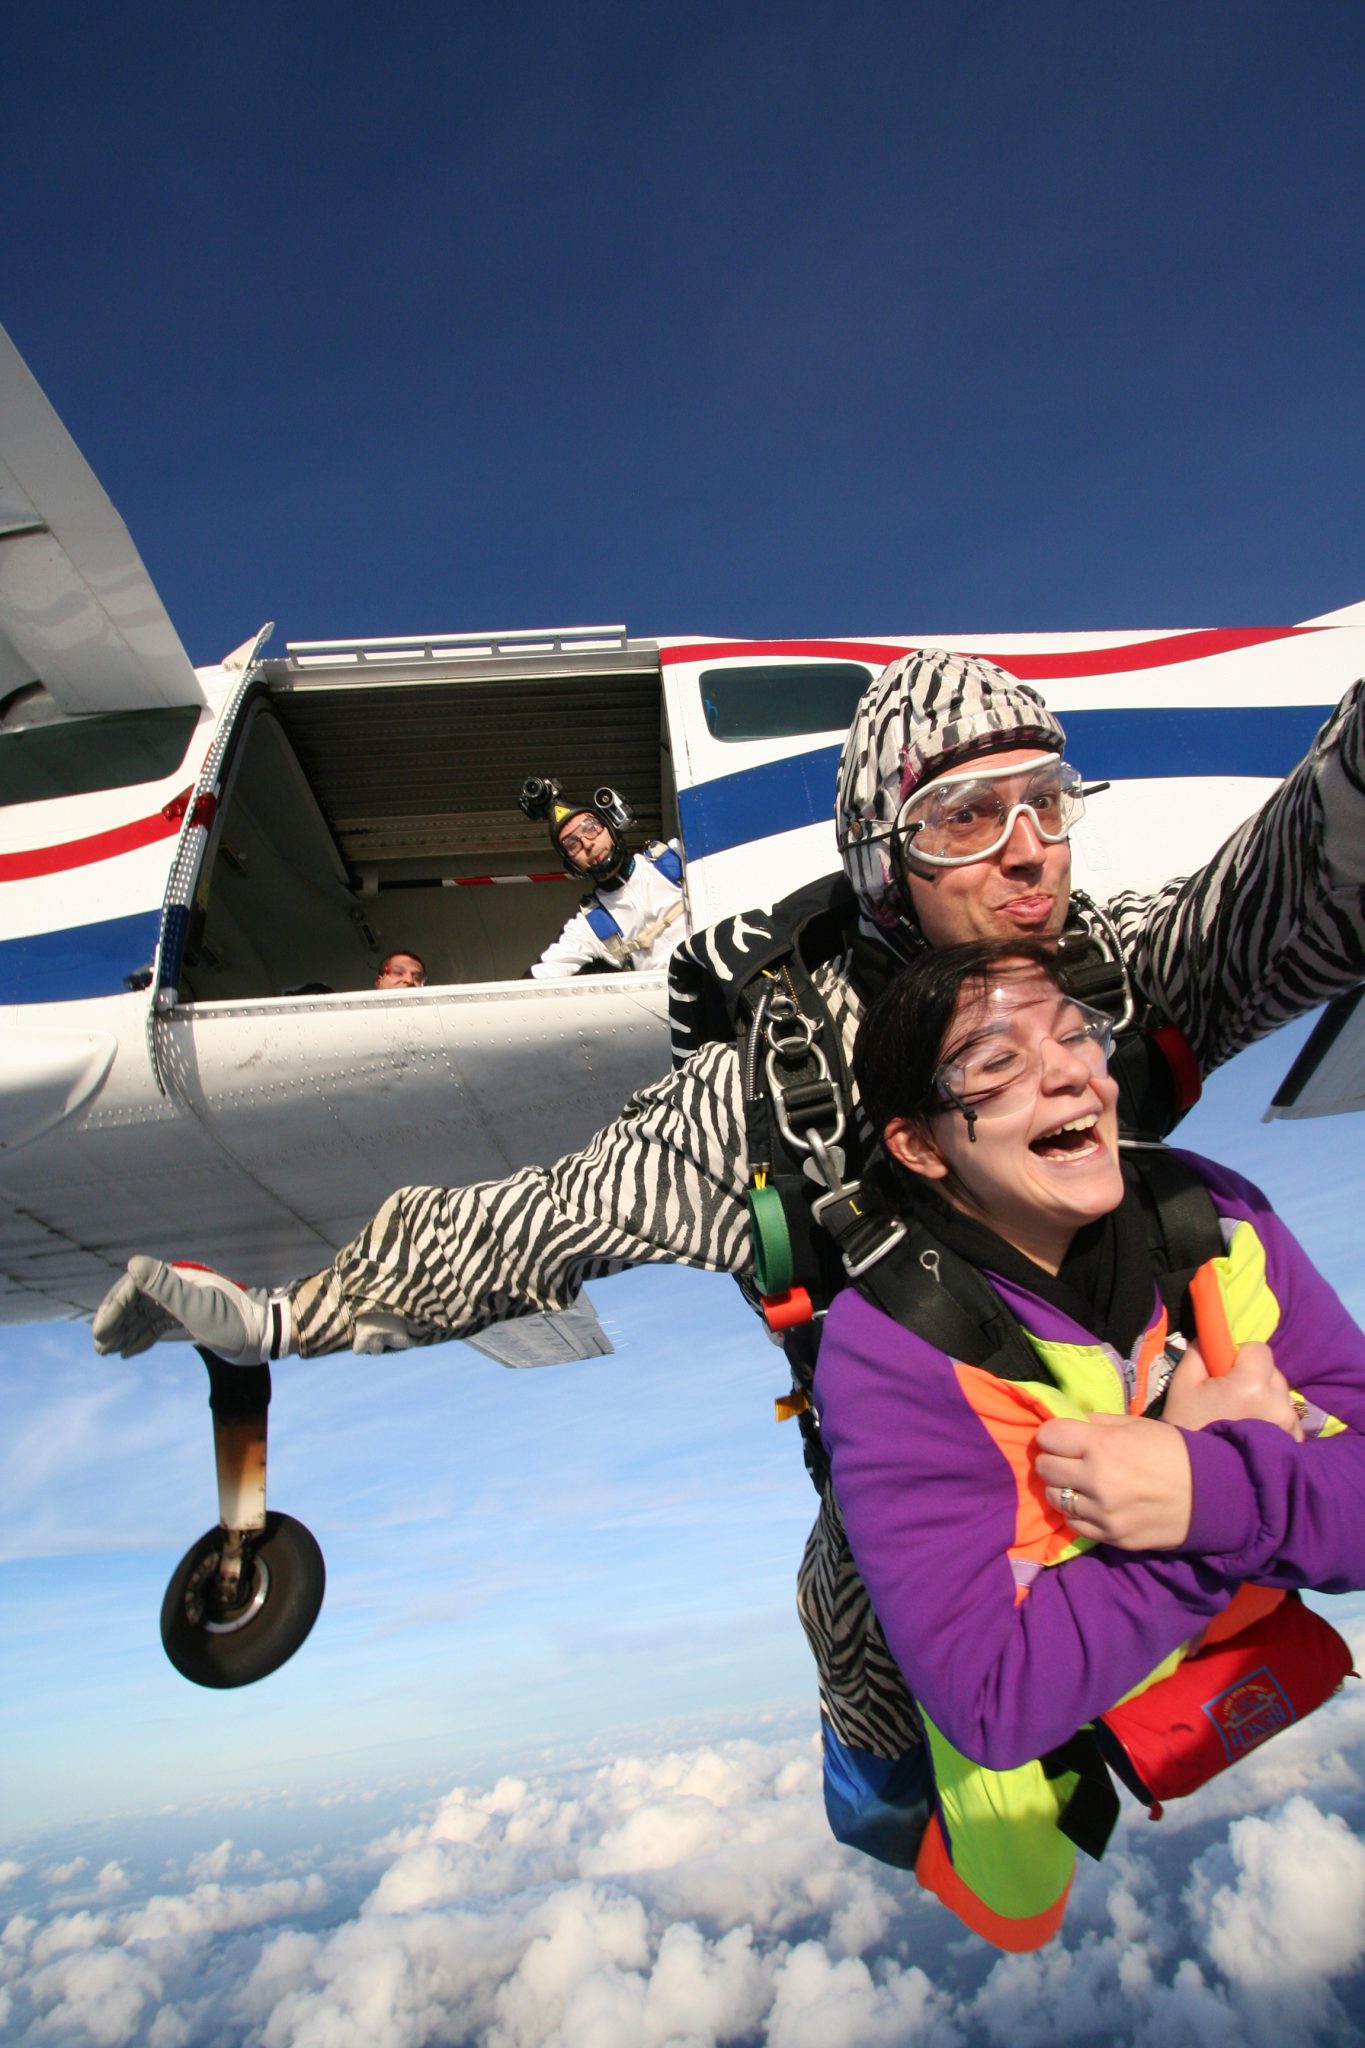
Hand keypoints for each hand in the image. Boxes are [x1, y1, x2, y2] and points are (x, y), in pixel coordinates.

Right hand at [91, 1258, 287, 1365]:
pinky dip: (140, 1338)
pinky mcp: (188, 1319)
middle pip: (135, 1302)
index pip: (132, 1288)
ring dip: (123, 1332)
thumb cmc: (233, 1321)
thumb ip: (164, 1286)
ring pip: (143, 1316)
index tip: (100, 1333)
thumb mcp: (196, 1307)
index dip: (113, 1308)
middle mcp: (176, 1287)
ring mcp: (182, 1304)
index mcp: (176, 1279)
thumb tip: (133, 1263)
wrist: (264, 1335)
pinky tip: (127, 1351)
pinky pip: (156, 1326)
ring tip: (106, 1352)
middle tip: (98, 1346)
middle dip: (114, 1322)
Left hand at [1032, 1413, 1192, 1549]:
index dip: (1052, 1435)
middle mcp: (1097, 1479)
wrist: (1210, 1495)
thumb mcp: (1137, 1425)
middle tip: (1068, 1460)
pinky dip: (1078, 1513)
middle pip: (1045, 1468)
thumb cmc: (1173, 1452)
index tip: (1061, 1437)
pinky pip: (1074, 1523)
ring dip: (1063, 1488)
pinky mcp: (1110, 1536)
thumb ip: (1098, 1422)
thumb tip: (1068, 1421)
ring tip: (1080, 1483)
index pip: (1048, 1436)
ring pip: (1054, 1498)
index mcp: (1103, 1445)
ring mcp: (1102, 1512)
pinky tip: (1093, 1504)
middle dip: (1053, 1460)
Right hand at [1162, 1339, 1303, 1439]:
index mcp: (1253, 1384)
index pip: (1260, 1350)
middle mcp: (1278, 1403)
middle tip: (1230, 1397)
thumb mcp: (1183, 1383)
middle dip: (1254, 1377)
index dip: (1241, 1356)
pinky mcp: (1294, 1442)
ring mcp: (1289, 1425)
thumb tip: (1211, 1339)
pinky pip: (1288, 1418)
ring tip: (1242, 1417)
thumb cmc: (1187, 1425)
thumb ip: (1200, 1352)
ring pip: (1281, 1395)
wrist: (1194, 1475)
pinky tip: (1255, 1431)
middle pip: (1272, 1373)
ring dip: (1265, 1399)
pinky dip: (1275, 1419)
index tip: (1225, 1372)